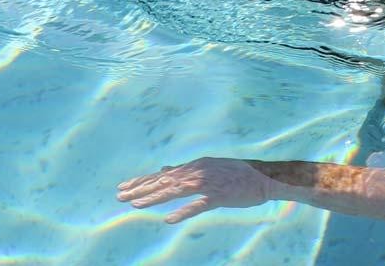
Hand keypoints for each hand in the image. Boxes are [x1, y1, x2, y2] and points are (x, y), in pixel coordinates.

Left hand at [117, 157, 276, 223]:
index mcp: (195, 165)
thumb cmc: (237, 174)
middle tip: (119, 196)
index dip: (142, 181)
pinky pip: (199, 205)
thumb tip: (165, 168)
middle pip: (165, 181)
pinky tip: (170, 219)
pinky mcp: (220, 195)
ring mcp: (209, 183)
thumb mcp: (209, 167)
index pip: (163, 174)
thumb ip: (186, 170)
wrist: (264, 177)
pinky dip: (184, 211)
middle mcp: (198, 171)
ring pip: (176, 190)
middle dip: (141, 188)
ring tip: (136, 205)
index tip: (123, 187)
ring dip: (155, 198)